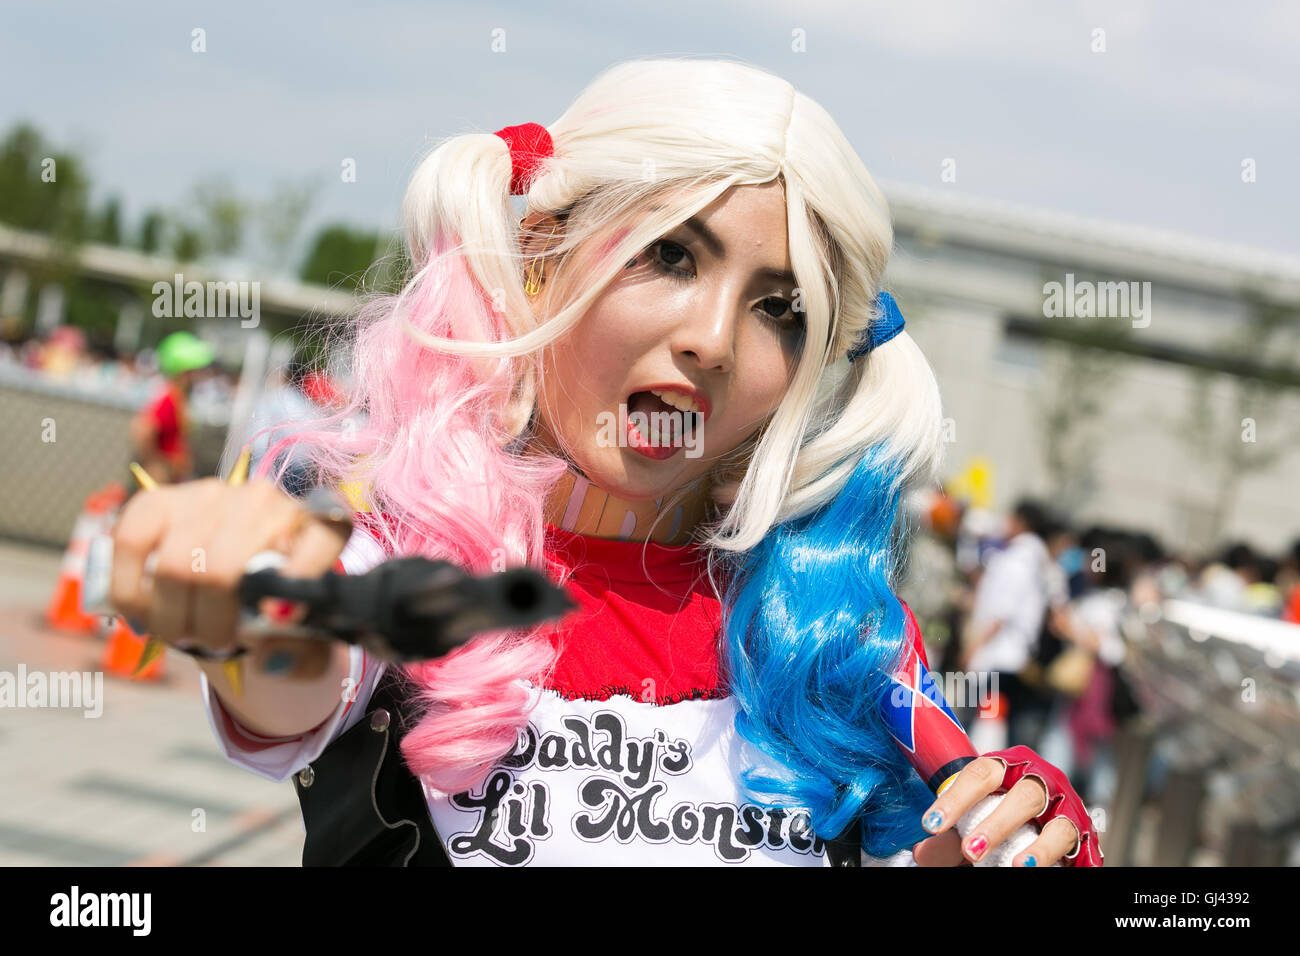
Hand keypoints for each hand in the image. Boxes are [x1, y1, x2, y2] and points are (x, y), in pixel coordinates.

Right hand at [109, 476, 352, 680]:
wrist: (232, 571)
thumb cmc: (271, 606)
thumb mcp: (301, 637)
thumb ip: (300, 656)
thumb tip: (266, 656)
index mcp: (317, 526)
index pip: (324, 533)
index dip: (300, 577)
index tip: (279, 618)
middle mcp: (266, 500)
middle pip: (225, 570)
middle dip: (211, 626)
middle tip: (213, 645)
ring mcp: (211, 494)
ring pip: (175, 565)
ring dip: (171, 618)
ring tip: (181, 634)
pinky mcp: (160, 500)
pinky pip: (131, 544)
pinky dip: (131, 594)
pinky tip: (145, 617)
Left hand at [911, 747, 1100, 866]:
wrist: (1036, 818)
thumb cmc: (995, 811)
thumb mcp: (970, 820)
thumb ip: (948, 835)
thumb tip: (923, 851)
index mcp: (1007, 766)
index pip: (980, 774)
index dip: (956, 799)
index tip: (932, 824)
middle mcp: (1040, 780)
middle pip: (1024, 796)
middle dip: (997, 824)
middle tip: (970, 850)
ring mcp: (1066, 807)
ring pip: (1057, 825)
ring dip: (1039, 848)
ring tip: (1016, 866)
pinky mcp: (1084, 835)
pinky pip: (1077, 849)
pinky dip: (1063, 861)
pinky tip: (1044, 870)